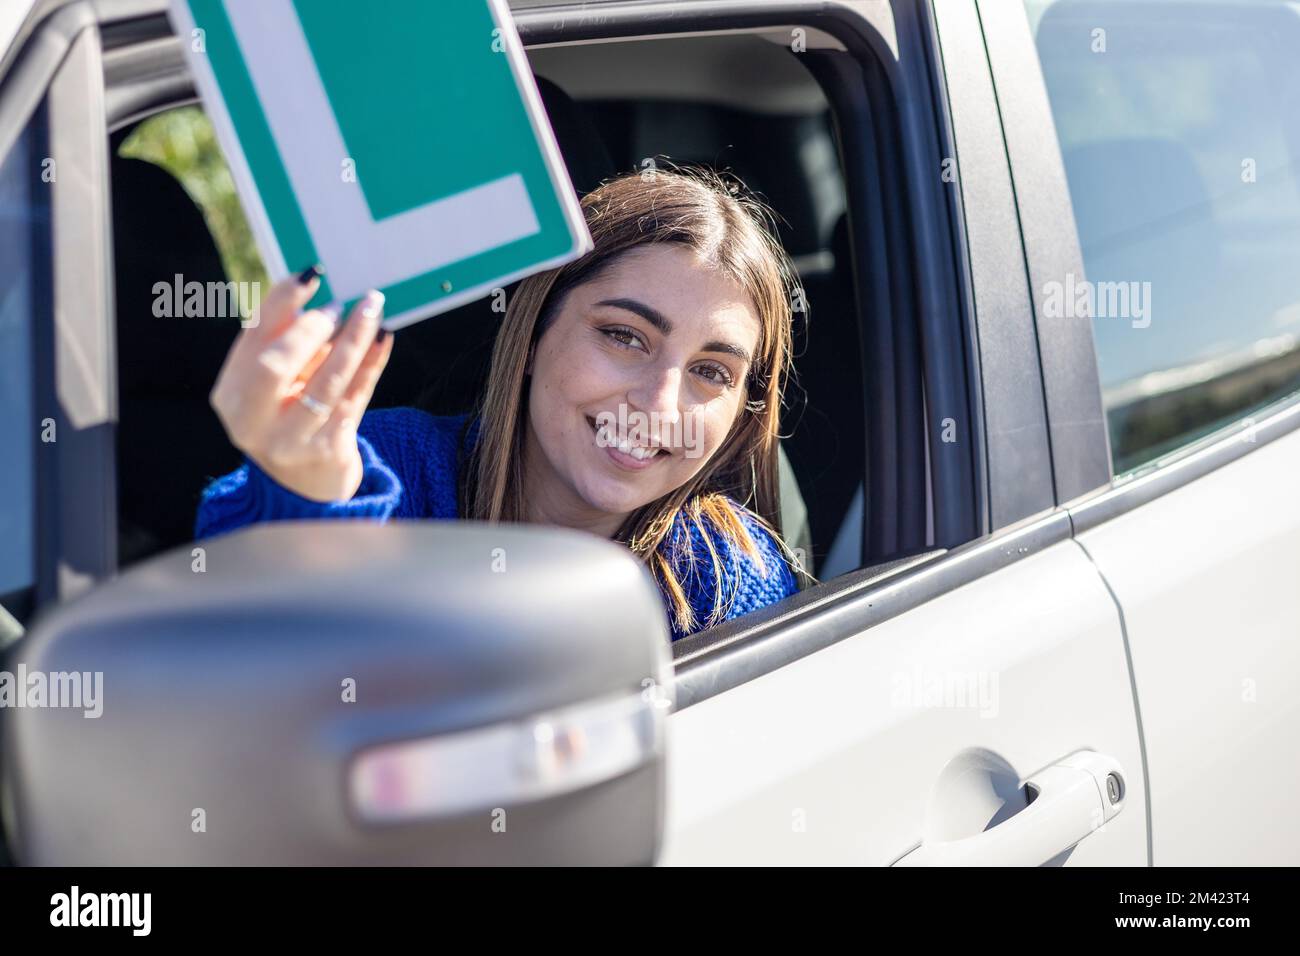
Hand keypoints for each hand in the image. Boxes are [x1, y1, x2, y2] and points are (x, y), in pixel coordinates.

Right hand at [209, 269, 393, 500]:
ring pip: (325, 384)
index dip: (280, 303)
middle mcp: (251, 423)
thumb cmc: (289, 417)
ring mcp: (289, 442)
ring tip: (371, 309)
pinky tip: (384, 339)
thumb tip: (313, 289)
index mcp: (230, 396)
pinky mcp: (328, 452)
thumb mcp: (275, 384)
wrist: (305, 486)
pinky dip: (371, 366)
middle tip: (339, 305)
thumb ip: (284, 342)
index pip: (251, 340)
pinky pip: (355, 400)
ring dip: (351, 341)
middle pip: (275, 367)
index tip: (310, 275)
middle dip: (309, 329)